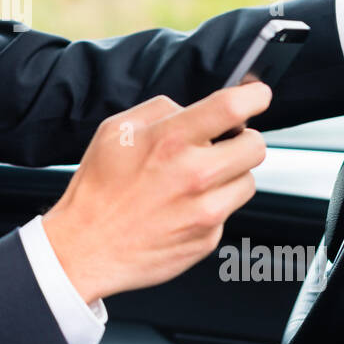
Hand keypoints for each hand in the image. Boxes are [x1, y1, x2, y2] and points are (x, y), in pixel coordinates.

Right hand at [41, 83, 271, 302]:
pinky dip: (212, 206)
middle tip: (222, 145)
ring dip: (230, 176)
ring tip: (195, 181)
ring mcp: (205, 211)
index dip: (254, 96)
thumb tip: (192, 108)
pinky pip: (227, 212)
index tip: (257, 96)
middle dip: (243, 140)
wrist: (86, 248)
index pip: (233, 107)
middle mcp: (195, 175)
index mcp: (171, 140)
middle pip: (255, 146)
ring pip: (247, 181)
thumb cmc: (97, 189)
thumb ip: (160, 111)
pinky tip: (181, 208)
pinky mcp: (208, 238)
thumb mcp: (115, 131)